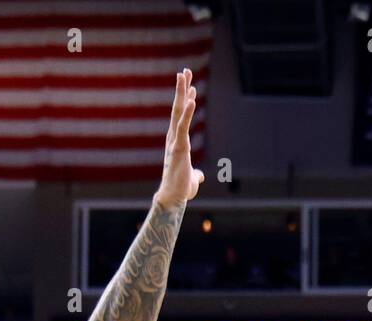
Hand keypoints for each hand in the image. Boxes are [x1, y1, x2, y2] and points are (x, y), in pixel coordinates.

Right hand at [153, 69, 204, 209]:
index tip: (189, 86)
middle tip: (184, 71)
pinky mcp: (179, 146)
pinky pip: (183, 125)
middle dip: (181, 89)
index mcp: (176, 141)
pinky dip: (187, 112)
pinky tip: (191, 98)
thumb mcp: (192, 178)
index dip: (185, 101)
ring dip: (182, 92)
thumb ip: (195, 174)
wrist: (173, 198)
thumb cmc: (180, 189)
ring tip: (184, 75)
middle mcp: (173, 137)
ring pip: (178, 112)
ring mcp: (175, 140)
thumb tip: (199, 175)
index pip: (181, 117)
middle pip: (177, 108)